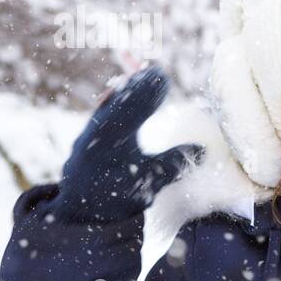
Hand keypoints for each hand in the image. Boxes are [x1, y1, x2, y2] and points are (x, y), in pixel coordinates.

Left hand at [52, 65, 204, 224]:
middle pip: (121, 97)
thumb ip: (172, 164)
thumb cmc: (114, 197)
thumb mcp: (147, 184)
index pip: (133, 103)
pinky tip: (126, 91)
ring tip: (142, 73)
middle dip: (138, 83)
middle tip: (155, 70)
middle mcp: (98, 128)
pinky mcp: (90, 134)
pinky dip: (118, 98)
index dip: (148, 89)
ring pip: (110, 102)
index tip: (162, 76)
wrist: (79, 210)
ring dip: (127, 89)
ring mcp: (92, 130)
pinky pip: (106, 109)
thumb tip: (202, 150)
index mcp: (112, 136)